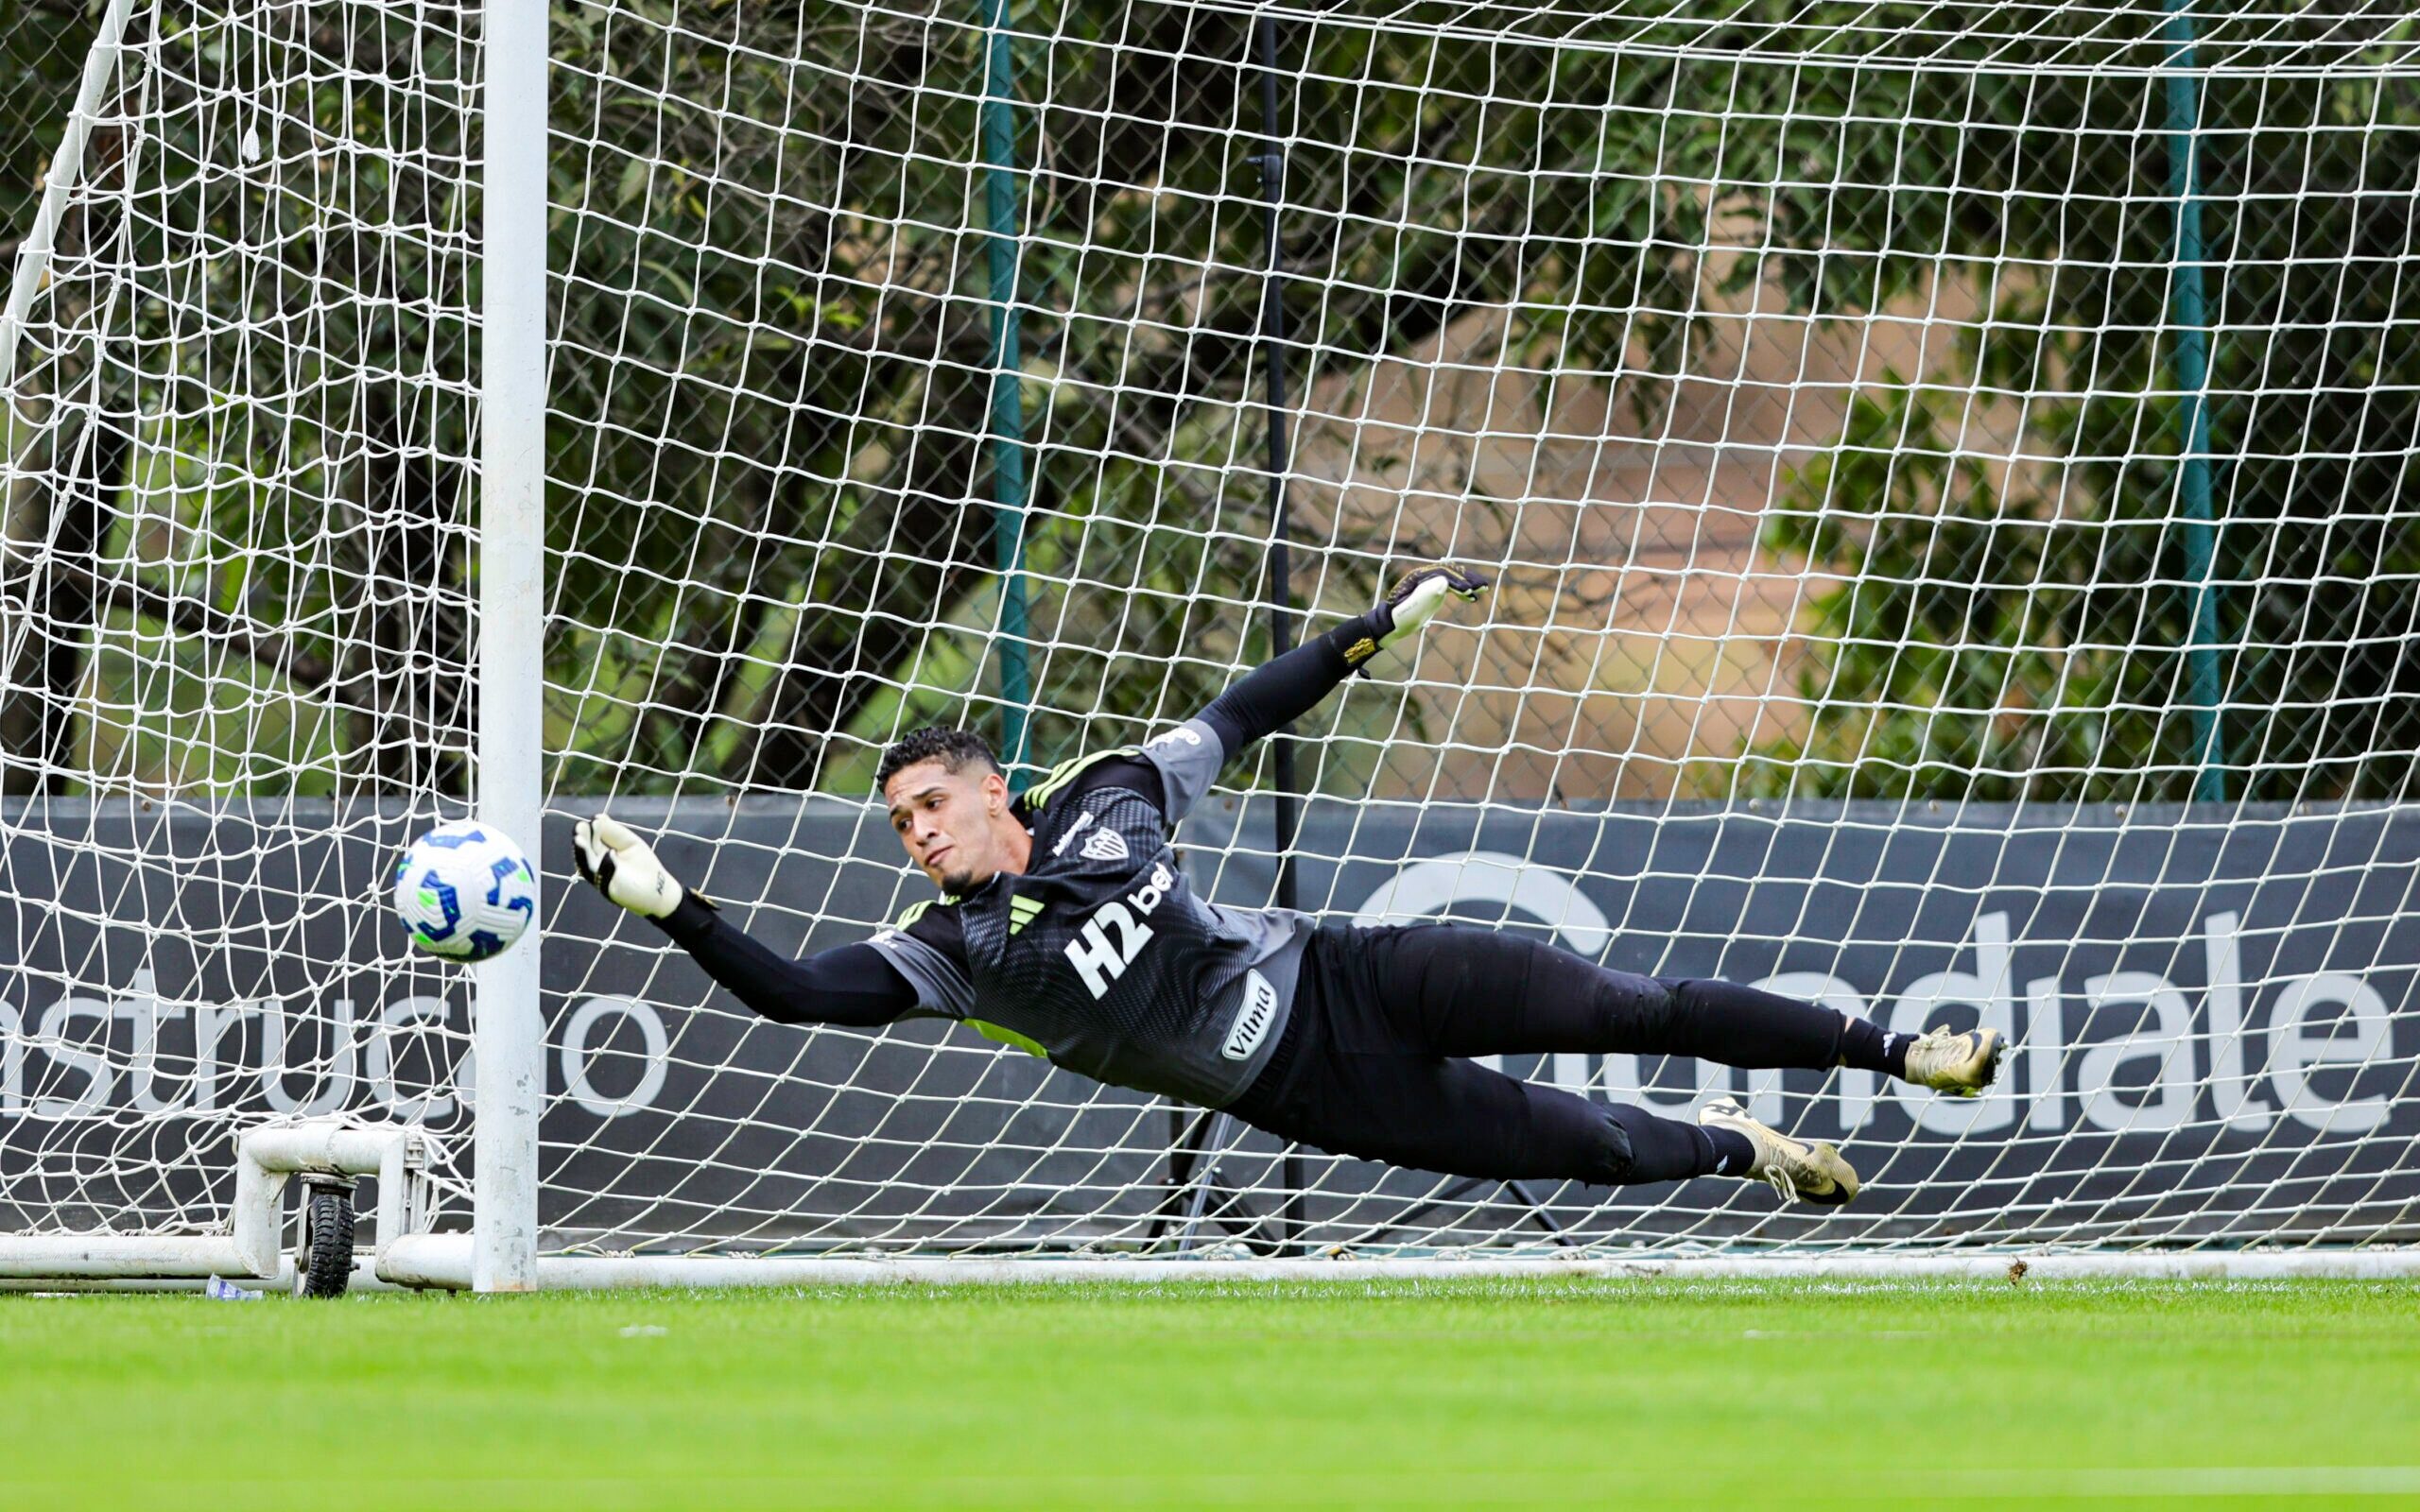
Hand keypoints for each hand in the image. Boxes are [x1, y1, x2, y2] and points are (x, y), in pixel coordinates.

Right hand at [572, 815, 695, 918]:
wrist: (658, 889)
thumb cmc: (643, 865)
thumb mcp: (629, 843)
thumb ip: (614, 831)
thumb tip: (597, 817)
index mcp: (599, 851)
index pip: (589, 838)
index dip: (589, 829)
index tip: (593, 820)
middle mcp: (595, 865)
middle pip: (584, 851)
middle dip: (581, 839)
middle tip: (580, 828)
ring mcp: (600, 878)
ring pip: (586, 864)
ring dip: (583, 852)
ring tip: (579, 840)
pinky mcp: (608, 889)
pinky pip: (602, 878)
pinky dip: (606, 866)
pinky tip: (610, 855)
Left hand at [1374, 563, 1489, 652]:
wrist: (1391, 624)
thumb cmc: (1399, 618)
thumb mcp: (1411, 609)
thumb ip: (1425, 595)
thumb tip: (1444, 582)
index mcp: (1418, 577)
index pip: (1441, 574)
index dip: (1456, 581)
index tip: (1469, 591)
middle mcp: (1425, 576)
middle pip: (1450, 572)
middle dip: (1467, 579)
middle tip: (1483, 586)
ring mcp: (1430, 583)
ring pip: (1453, 578)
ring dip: (1469, 582)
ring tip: (1484, 587)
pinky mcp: (1434, 590)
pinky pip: (1452, 587)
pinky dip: (1463, 591)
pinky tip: (1473, 598)